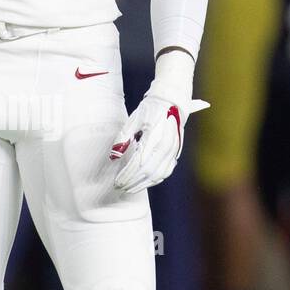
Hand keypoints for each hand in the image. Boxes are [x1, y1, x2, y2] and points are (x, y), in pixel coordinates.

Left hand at [111, 51, 207, 192]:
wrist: (172, 101)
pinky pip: (166, 171)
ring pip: (158, 175)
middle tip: (119, 187)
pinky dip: (155, 180)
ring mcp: (172, 151)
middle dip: (132, 182)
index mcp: (154, 137)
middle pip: (147, 172)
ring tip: (129, 188)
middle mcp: (165, 146)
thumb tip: (114, 157)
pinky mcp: (175, 153)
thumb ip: (123, 138)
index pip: (138, 163)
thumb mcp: (133, 119)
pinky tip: (144, 182)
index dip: (127, 175)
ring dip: (143, 184)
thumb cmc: (151, 109)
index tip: (117, 182)